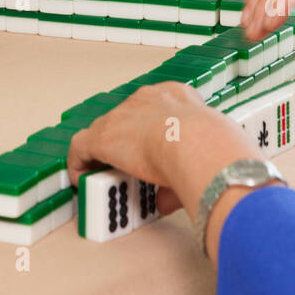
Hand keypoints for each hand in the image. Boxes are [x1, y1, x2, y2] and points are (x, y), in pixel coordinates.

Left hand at [68, 82, 258, 253]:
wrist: (197, 142)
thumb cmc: (215, 145)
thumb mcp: (207, 154)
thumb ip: (185, 173)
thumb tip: (168, 199)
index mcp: (177, 96)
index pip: (159, 107)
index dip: (154, 129)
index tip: (156, 146)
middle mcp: (147, 98)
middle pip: (128, 118)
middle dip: (128, 140)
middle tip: (131, 165)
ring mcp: (122, 115)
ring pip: (105, 131)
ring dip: (104, 152)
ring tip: (104, 173)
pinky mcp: (102, 136)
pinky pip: (81, 147)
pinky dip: (80, 163)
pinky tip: (81, 179)